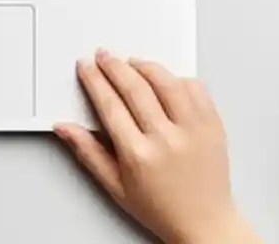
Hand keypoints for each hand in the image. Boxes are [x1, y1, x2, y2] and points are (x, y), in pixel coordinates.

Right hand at [54, 51, 260, 243]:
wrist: (204, 223)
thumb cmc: (161, 208)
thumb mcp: (115, 186)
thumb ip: (88, 153)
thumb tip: (65, 128)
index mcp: (138, 155)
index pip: (110, 105)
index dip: (94, 81)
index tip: (86, 67)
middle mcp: (166, 139)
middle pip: (134, 87)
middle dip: (114, 66)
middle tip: (104, 57)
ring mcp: (193, 130)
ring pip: (166, 82)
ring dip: (145, 66)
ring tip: (132, 62)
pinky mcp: (213, 125)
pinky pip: (196, 89)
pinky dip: (178, 78)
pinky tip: (165, 79)